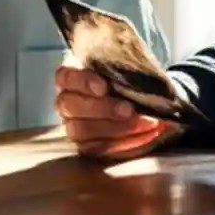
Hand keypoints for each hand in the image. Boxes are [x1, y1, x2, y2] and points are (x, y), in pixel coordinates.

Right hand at [54, 65, 181, 158]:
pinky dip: (127, 143)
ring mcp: (73, 127)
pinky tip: (148, 135)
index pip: (66, 77)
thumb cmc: (128, 76)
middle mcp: (66, 103)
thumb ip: (122, 68)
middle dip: (104, 109)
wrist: (140, 98)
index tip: (104, 87)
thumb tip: (135, 74)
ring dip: (118, 129)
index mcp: (70, 77)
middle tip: (130, 110)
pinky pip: (100, 148)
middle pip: (72, 107)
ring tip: (147, 123)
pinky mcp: (87, 146)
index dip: (83, 82)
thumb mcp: (124, 66)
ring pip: (83, 132)